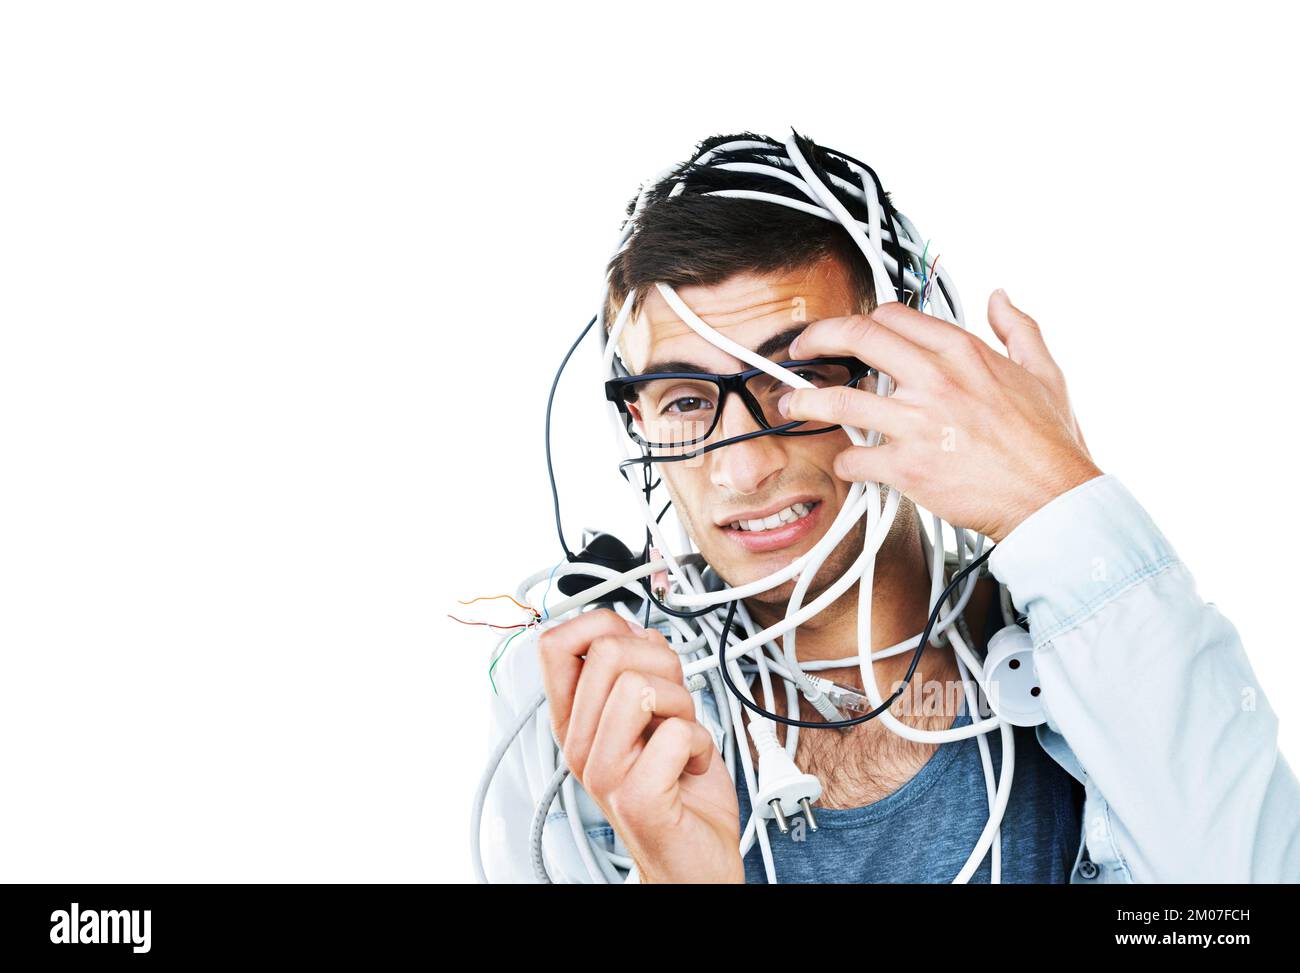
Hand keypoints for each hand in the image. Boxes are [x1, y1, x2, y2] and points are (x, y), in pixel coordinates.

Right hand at [537, 609, 742, 882]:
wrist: (695, 861)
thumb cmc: (677, 792)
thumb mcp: (651, 716)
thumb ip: (638, 671)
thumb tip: (635, 630)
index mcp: (575, 720)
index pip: (553, 643)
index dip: (600, 624)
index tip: (633, 645)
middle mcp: (579, 746)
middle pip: (606, 651)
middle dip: (660, 664)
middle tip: (669, 704)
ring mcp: (603, 773)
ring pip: (640, 687)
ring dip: (682, 705)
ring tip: (680, 735)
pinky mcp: (636, 798)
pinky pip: (677, 733)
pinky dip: (703, 742)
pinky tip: (692, 767)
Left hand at [779, 289, 1101, 541]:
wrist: (1052, 500)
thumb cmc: (1048, 443)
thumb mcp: (1045, 372)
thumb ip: (1019, 328)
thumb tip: (1000, 298)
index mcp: (963, 352)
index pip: (892, 316)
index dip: (862, 322)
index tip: (848, 334)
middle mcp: (935, 379)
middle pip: (856, 339)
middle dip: (815, 340)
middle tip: (799, 350)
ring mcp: (917, 423)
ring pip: (838, 400)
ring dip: (805, 402)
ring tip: (791, 405)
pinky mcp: (907, 467)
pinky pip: (854, 459)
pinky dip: (844, 464)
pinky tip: (847, 465)